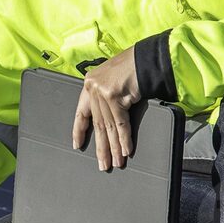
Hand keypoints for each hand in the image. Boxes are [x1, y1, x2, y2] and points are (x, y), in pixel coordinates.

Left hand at [72, 46, 139, 171]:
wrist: (146, 58)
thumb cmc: (132, 67)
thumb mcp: (112, 80)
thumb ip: (106, 96)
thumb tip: (107, 119)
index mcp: (89, 83)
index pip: (81, 112)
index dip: (79, 130)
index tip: (77, 144)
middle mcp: (93, 88)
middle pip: (97, 124)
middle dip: (101, 147)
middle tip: (103, 163)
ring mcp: (102, 92)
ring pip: (108, 127)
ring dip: (114, 147)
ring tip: (116, 162)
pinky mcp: (114, 96)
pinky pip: (120, 124)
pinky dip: (124, 139)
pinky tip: (126, 151)